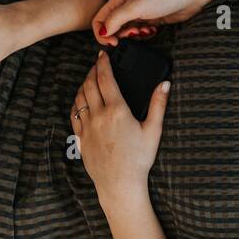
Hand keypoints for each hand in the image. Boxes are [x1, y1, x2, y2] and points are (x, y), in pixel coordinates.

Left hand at [70, 50, 169, 190]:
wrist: (120, 183)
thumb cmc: (139, 159)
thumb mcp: (154, 130)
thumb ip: (158, 105)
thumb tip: (165, 84)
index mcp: (117, 111)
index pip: (106, 79)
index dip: (103, 64)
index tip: (103, 54)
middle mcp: (98, 116)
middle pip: (89, 85)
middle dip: (92, 70)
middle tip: (98, 63)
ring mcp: (87, 127)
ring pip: (79, 97)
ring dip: (83, 84)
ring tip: (90, 78)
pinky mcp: (80, 138)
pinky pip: (74, 113)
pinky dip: (77, 101)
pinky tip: (82, 99)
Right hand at [92, 0, 210, 45]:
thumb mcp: (136, 7)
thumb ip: (116, 19)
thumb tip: (102, 32)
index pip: (99, 19)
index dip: (102, 33)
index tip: (113, 42)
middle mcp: (127, 5)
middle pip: (113, 27)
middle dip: (121, 35)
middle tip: (135, 34)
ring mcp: (140, 13)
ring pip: (128, 31)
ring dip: (135, 36)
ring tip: (146, 31)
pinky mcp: (152, 19)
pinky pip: (142, 32)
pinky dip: (146, 34)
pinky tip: (153, 30)